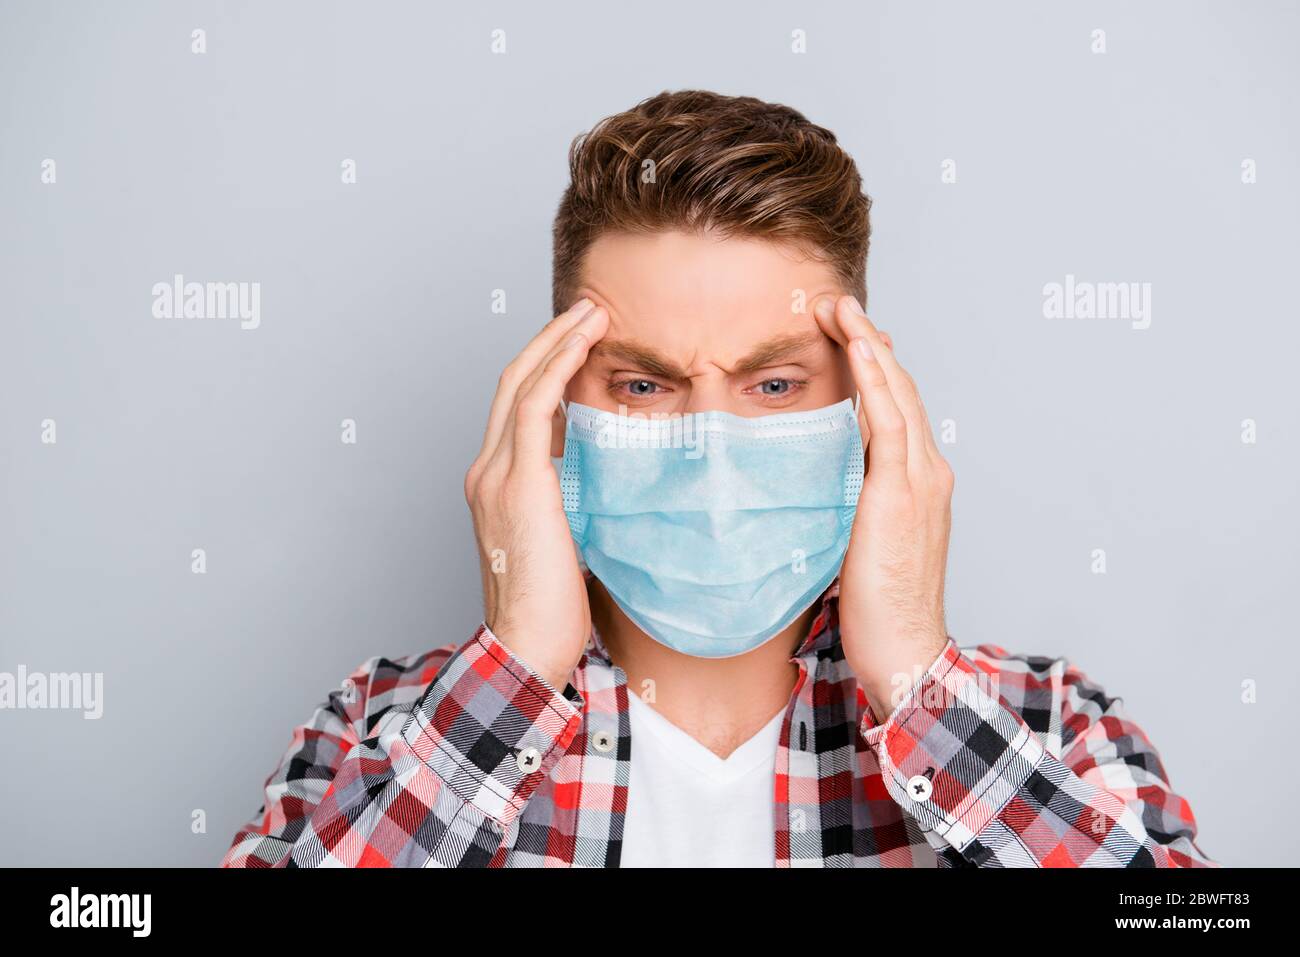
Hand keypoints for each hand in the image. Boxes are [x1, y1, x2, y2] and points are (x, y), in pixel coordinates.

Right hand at [464, 299, 609, 689]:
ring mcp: (497, 473)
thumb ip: (573, 503)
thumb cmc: (550, 611)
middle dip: (550, 338)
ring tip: (594, 313)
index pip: (517, 408)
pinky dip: (559, 363)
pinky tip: (586, 341)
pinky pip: (537, 403)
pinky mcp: (519, 481)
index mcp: (495, 484)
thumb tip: (609, 481)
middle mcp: (486, 471)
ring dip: (558, 340)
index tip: (581, 343)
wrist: (525, 648)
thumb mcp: (563, 542)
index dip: (546, 367)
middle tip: (590, 309)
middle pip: (513, 381)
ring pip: (522, 381)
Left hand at [813, 295, 952, 721]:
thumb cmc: (877, 608)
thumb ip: (843, 503)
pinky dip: (874, 381)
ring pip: (896, 394)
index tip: (847, 336)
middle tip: (837, 305)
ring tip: (841, 309)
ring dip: (869, 346)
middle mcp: (927, 471)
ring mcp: (919, 480)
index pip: (895, 409)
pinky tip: (859, 349)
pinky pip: (888, 423)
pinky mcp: (901, 494)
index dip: (873, 367)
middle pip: (899, 390)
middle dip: (870, 342)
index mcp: (917, 483)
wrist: (905, 651)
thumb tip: (810, 483)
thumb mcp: (856, 541)